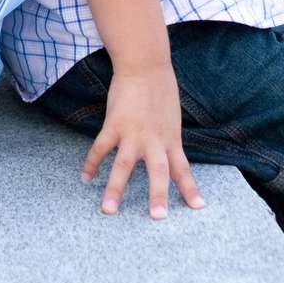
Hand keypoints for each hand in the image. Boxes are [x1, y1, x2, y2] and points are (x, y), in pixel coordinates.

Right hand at [81, 63, 204, 219]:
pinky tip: (85, 178)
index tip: (198, 207)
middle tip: (158, 217)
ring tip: (108, 210)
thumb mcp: (171, 119)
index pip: (183, 169)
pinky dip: (92, 163)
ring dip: (115, 188)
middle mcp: (154, 140)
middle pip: (158, 171)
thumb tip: (167, 158)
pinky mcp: (114, 124)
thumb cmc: (160, 90)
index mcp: (171, 139)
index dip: (190, 189)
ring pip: (124, 165)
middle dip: (157, 195)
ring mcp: (133, 133)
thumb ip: (167, 140)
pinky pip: (100, 148)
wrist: (145, 65)